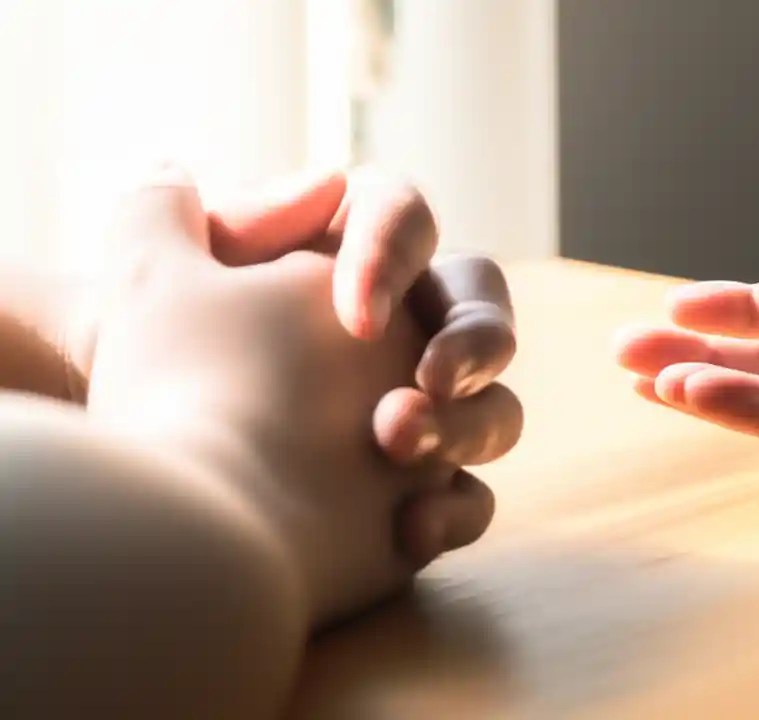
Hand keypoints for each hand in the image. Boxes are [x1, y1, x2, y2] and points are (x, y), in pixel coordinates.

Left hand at [85, 168, 499, 624]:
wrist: (144, 493)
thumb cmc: (149, 379)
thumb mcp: (154, 284)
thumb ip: (225, 215)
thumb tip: (322, 184)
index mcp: (348, 265)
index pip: (404, 220)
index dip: (395, 253)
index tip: (353, 314)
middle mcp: (400, 335)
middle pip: (480, 311)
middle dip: (473, 340)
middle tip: (433, 377)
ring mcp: (420, 420)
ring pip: (495, 410)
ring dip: (467, 424)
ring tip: (398, 444)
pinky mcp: (419, 499)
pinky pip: (472, 501)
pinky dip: (454, 512)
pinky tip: (410, 530)